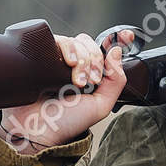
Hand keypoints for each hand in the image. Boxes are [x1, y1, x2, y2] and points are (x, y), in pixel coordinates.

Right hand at [0, 28, 136, 153]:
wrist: (37, 129)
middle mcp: (73, 65)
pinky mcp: (42, 56)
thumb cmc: (66, 122)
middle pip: (90, 44)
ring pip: (75, 42)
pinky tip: (69, 64)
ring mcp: (57, 60)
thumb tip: (117, 51)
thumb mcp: (100, 106)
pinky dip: (68, 49)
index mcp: (90, 74)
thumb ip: (116, 81)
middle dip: (95, 60)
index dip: (118, 39)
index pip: (105, 50)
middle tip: (91, 82)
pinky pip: (58, 41)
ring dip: (83, 59)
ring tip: (77, 81)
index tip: (128, 36)